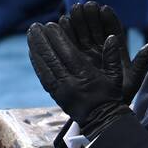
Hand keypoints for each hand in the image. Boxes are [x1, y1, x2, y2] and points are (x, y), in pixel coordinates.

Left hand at [27, 21, 129, 135]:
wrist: (103, 122)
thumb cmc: (111, 97)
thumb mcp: (117, 77)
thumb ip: (113, 57)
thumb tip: (112, 37)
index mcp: (86, 77)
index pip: (68, 53)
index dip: (58, 38)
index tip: (51, 24)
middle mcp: (71, 83)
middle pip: (52, 58)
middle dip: (42, 40)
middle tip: (35, 26)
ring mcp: (61, 91)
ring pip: (45, 67)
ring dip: (36, 49)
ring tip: (30, 34)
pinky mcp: (56, 96)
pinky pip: (43, 77)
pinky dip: (37, 63)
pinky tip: (32, 52)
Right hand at [59, 1, 147, 103]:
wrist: (102, 110)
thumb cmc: (121, 95)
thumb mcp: (133, 81)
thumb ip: (141, 65)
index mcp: (116, 52)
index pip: (113, 31)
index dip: (109, 20)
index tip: (103, 9)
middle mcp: (101, 50)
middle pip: (96, 29)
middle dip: (91, 17)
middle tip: (86, 6)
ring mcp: (86, 53)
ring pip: (82, 33)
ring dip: (78, 21)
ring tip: (74, 11)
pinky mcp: (74, 58)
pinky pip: (70, 43)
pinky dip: (67, 33)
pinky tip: (63, 22)